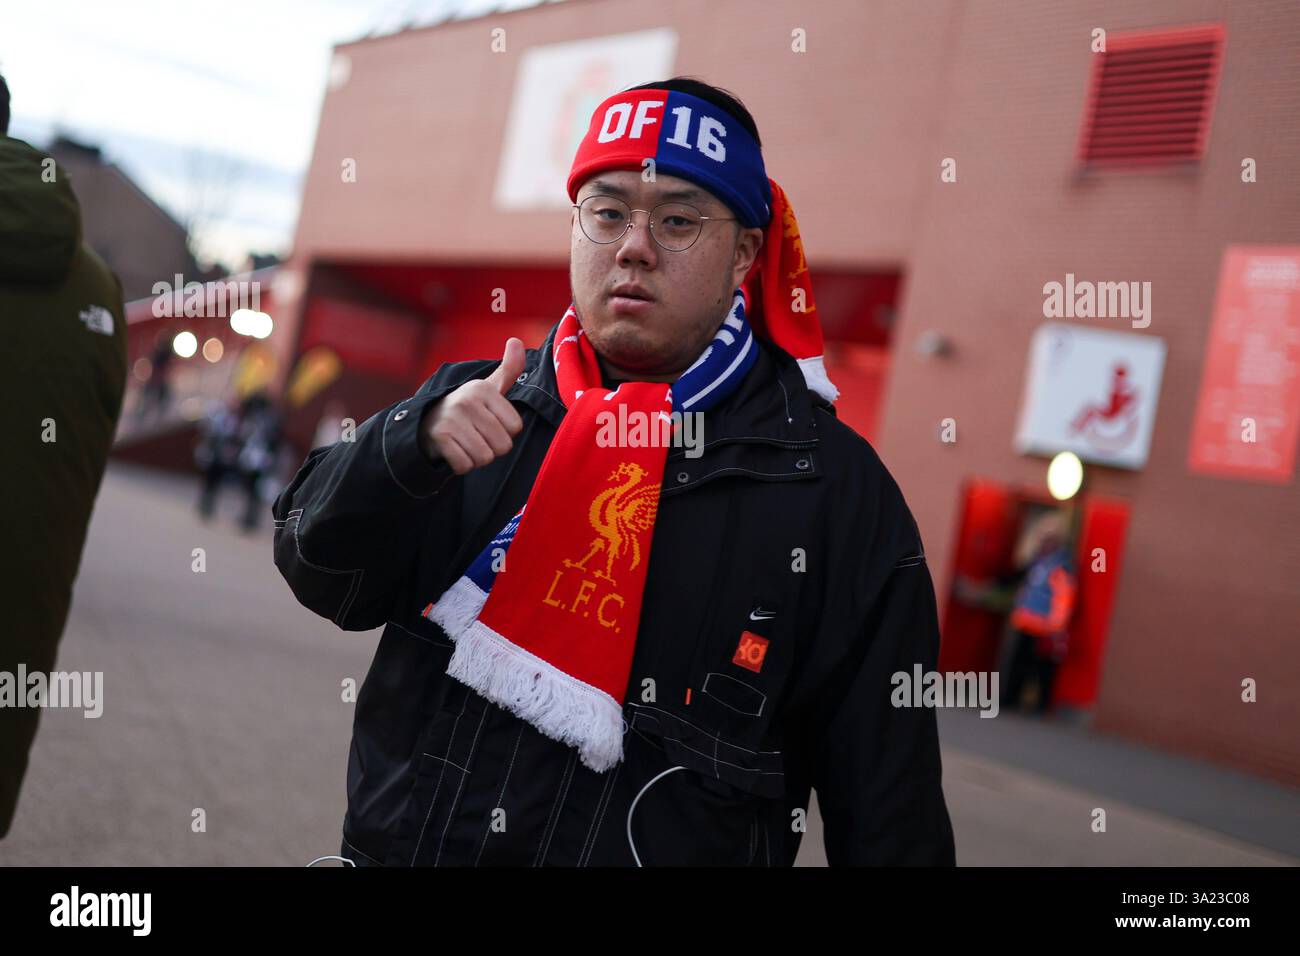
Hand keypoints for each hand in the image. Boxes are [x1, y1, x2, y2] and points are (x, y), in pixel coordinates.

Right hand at [419, 338, 525, 474]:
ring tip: (466, 443)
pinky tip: (454, 451)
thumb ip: (508, 369)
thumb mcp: (489, 387)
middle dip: (492, 448)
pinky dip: (462, 465)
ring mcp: (452, 419)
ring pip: (485, 458)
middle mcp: (468, 401)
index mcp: (484, 389)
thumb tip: (516, 341)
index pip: (515, 428)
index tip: (489, 423)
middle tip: (476, 436)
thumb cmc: (467, 407)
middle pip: (502, 446)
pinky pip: (465, 465)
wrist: (425, 421)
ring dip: (477, 458)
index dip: (505, 432)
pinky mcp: (440, 437)